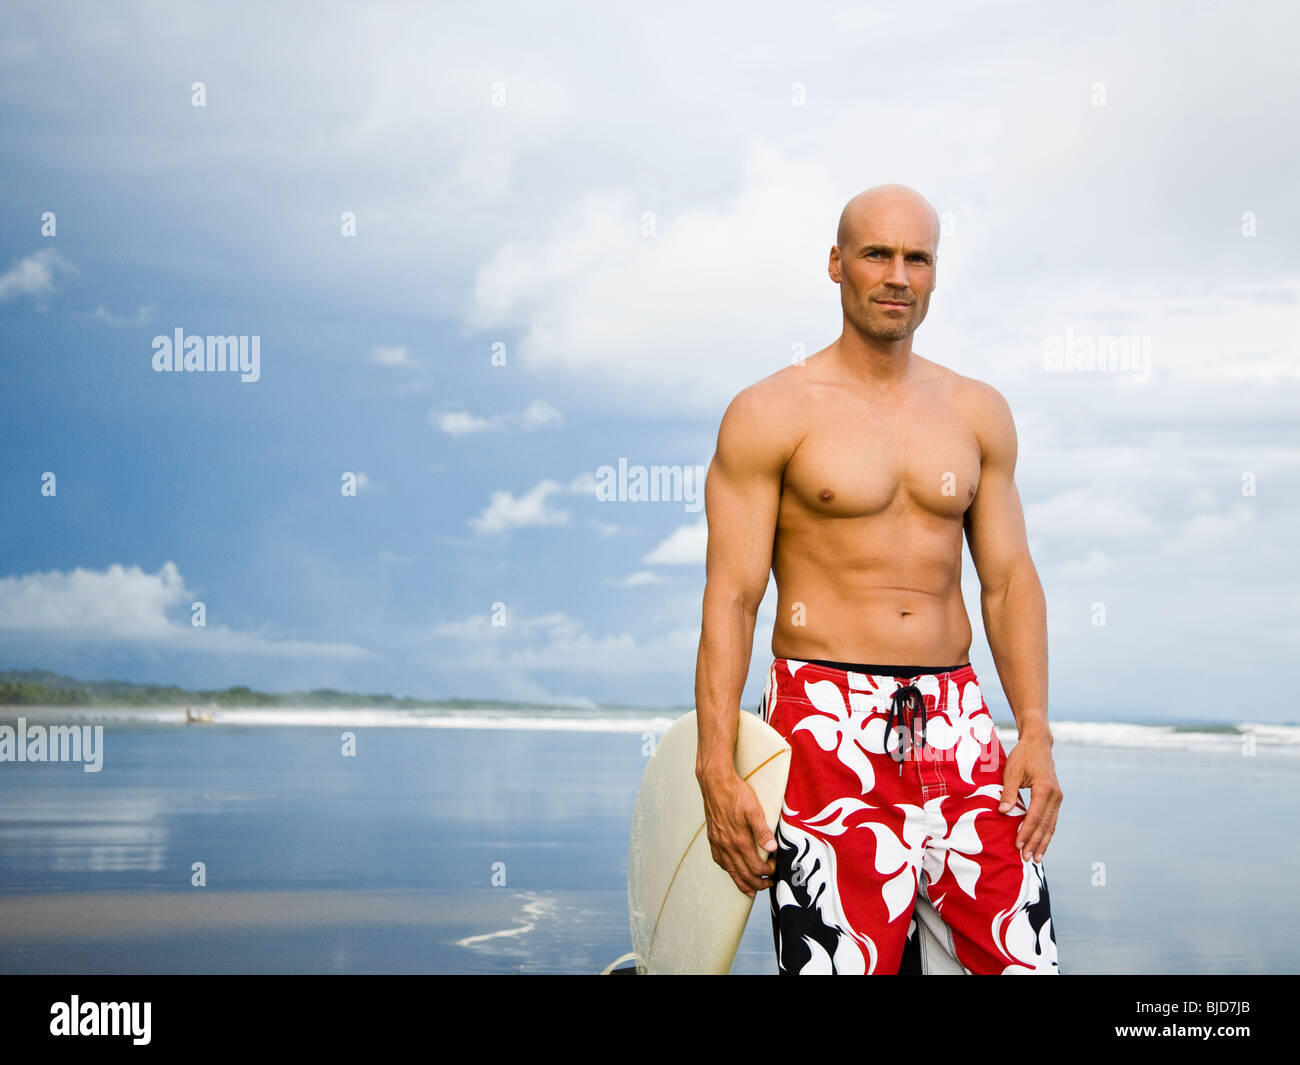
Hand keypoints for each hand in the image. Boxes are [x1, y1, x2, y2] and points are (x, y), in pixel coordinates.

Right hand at [698, 771, 777, 898]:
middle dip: (756, 883)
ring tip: (750, 890)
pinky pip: (719, 860)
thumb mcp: (754, 809)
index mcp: (738, 840)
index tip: (774, 868)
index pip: (755, 866)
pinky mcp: (712, 838)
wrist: (715, 782)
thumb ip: (762, 830)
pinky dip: (727, 870)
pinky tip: (732, 870)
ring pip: (730, 870)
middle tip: (767, 884)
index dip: (766, 871)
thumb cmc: (735, 793)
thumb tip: (772, 847)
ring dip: (741, 882)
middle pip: (742, 873)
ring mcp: (718, 843)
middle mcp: (726, 845)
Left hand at [997, 729, 1061, 862]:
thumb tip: (1002, 812)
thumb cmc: (1022, 756)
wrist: (1038, 744)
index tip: (1018, 845)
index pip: (1035, 816)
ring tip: (1037, 858)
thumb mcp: (1011, 771)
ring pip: (1051, 825)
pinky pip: (1052, 820)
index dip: (1027, 832)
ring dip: (1043, 842)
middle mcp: (1055, 795)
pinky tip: (1042, 844)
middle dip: (1036, 843)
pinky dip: (1047, 833)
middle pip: (1045, 825)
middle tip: (1027, 858)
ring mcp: (1058, 797)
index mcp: (1044, 789)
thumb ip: (1008, 792)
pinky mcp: (1055, 798)